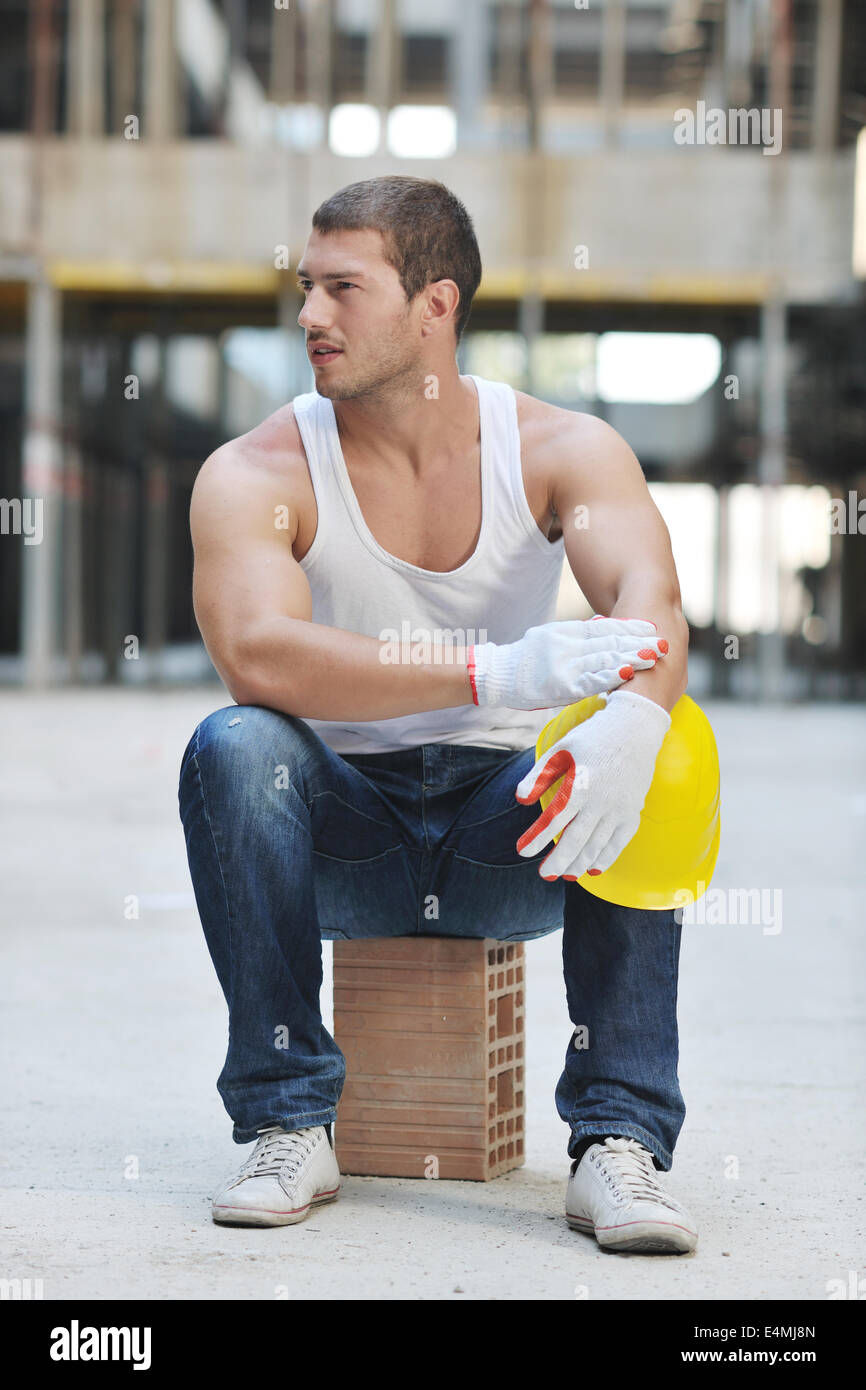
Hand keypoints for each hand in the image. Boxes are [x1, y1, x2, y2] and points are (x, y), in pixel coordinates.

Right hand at [468, 616, 667, 710]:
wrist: (497, 675)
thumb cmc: (525, 659)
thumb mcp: (551, 637)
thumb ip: (577, 633)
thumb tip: (602, 625)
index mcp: (568, 632)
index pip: (605, 627)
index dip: (630, 627)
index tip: (651, 627)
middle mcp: (569, 645)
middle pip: (610, 642)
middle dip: (638, 643)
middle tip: (663, 641)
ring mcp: (566, 665)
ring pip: (604, 659)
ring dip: (632, 658)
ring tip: (654, 656)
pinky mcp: (561, 685)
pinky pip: (590, 680)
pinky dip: (610, 677)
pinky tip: (628, 674)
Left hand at [514, 688, 671, 879]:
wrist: (635, 729)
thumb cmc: (592, 738)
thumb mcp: (560, 750)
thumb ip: (538, 776)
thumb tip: (520, 800)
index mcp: (580, 783)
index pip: (554, 817)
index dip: (537, 837)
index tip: (522, 850)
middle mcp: (601, 800)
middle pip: (576, 839)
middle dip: (558, 860)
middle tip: (544, 874)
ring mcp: (620, 808)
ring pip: (597, 845)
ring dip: (579, 864)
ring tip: (564, 876)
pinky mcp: (633, 812)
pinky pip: (619, 842)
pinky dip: (606, 858)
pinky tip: (592, 869)